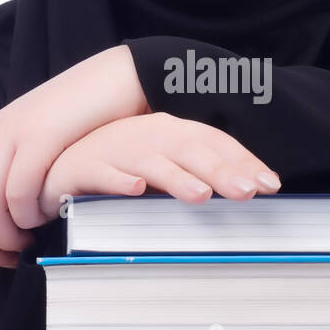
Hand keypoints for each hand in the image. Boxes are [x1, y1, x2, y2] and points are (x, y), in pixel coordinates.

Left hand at [0, 45, 147, 273]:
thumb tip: (3, 226)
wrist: (113, 80)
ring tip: (30, 243)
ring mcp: (11, 135)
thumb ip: (13, 175)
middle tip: (12, 261)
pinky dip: (29, 214)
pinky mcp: (39, 136)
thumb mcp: (34, 147)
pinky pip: (19, 189)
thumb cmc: (81, 123)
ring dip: (6, 236)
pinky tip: (47, 216)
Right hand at [39, 113, 281, 218]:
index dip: (242, 161)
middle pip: (189, 150)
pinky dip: (118, 180)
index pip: (213, 142)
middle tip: (246, 193)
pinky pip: (102, 172)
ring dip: (176, 176)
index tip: (269, 185)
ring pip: (150, 161)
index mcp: (171, 133)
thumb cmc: (122, 168)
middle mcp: (147, 136)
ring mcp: (114, 149)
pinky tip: (135, 190)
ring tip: (200, 195)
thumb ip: (199, 177)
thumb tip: (250, 192)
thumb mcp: (166, 170)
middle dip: (220, 170)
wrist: (60, 164)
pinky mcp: (82, 167)